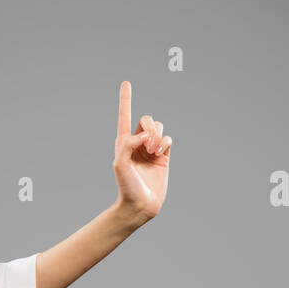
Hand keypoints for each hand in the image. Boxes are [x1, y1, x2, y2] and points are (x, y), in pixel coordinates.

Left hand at [112, 80, 171, 224]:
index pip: (124, 116)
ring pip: (159, 128)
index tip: (126, 83)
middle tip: (147, 144)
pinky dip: (166, 142)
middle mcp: (137, 143)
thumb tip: (144, 134)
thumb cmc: (126, 186)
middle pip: (147, 119)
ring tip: (153, 151)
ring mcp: (151, 149)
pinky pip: (168, 139)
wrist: (140, 204)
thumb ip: (128, 144)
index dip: (126, 99)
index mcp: (123, 142)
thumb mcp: (120, 163)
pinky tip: (160, 153)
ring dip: (158, 136)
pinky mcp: (164, 156)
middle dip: (150, 126)